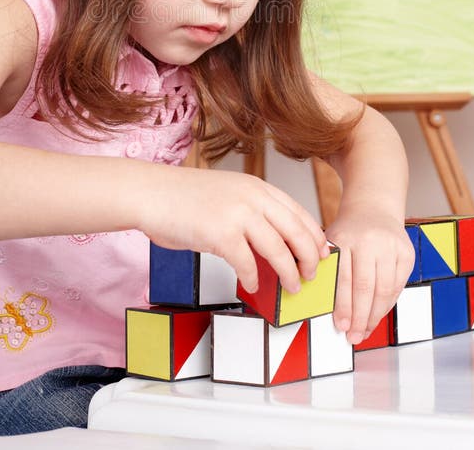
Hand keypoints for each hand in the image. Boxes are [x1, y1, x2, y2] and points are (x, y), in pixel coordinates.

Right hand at [136, 166, 328, 294]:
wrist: (151, 193)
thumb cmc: (184, 198)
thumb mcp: (228, 195)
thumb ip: (253, 213)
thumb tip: (276, 243)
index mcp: (256, 186)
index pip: (298, 212)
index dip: (314, 236)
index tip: (322, 253)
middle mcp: (252, 196)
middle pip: (296, 231)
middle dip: (309, 257)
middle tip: (311, 275)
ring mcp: (237, 214)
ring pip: (278, 250)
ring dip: (289, 273)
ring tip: (291, 288)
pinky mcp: (221, 234)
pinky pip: (247, 263)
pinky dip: (253, 278)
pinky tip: (251, 284)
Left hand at [325, 205, 414, 343]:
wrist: (373, 208)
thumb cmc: (348, 231)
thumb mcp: (332, 242)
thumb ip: (330, 270)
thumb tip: (325, 308)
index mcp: (345, 238)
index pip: (344, 278)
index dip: (343, 306)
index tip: (340, 326)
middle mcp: (369, 241)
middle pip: (366, 287)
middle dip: (360, 317)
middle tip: (354, 337)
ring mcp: (390, 246)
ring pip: (384, 289)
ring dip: (375, 315)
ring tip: (365, 331)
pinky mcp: (406, 252)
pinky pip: (397, 286)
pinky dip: (387, 304)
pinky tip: (378, 315)